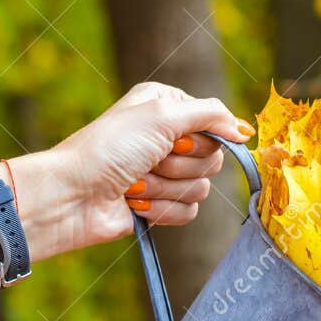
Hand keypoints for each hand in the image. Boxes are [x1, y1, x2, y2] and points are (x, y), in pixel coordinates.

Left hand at [0, 83, 252, 262]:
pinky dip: (162, 209)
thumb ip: (210, 114)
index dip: (199, 138)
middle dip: (179, 165)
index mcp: (167, 108)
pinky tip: (135, 203)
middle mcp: (168, 138)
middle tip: (149, 161)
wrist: (74, 195)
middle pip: (213, 158)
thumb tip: (245, 130)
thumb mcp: (161, 114)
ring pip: (202, 187)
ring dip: (166, 187)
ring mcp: (165, 174)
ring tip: (134, 183)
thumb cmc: (109, 147)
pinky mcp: (161, 205)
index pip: (214, 124)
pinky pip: (189, 211)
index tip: (174, 140)